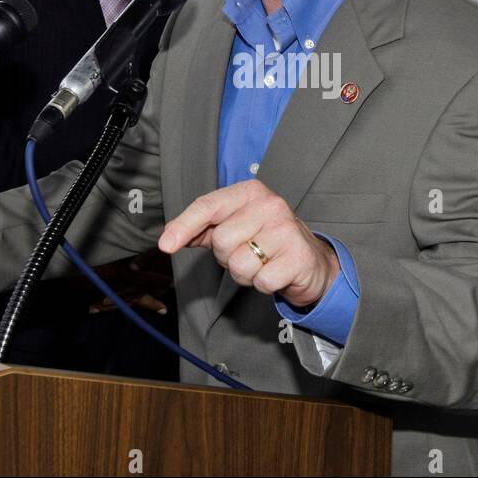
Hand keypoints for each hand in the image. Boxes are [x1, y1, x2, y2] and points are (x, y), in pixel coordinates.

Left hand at [157, 180, 339, 308]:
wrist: (310, 261)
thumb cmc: (267, 241)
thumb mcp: (235, 227)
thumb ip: (203, 229)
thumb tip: (169, 237)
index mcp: (250, 192)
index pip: (208, 206)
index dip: (184, 226)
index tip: (166, 245)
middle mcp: (270, 205)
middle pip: (221, 240)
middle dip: (226, 256)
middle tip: (248, 252)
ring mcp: (286, 230)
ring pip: (238, 263)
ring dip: (244, 273)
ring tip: (261, 263)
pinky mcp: (297, 257)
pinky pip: (259, 281)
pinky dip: (262, 284)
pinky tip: (275, 272)